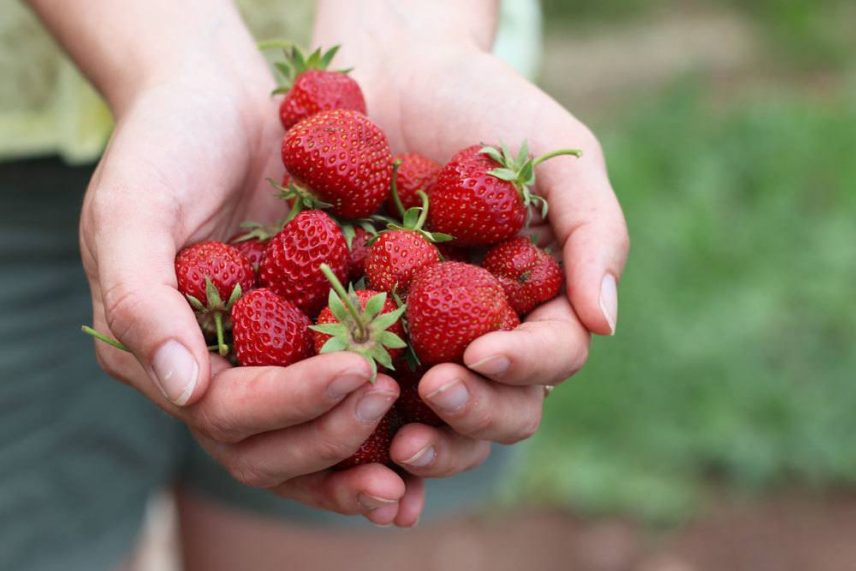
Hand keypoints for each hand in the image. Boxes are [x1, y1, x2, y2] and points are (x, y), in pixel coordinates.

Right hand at [79, 46, 420, 526]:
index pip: (225, 413)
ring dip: (361, 460)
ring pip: (310, 443)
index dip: (292, 404)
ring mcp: (267, 361)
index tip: (361, 370)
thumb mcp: (132, 209)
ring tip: (424, 455)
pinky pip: (346, 396)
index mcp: (167, 355)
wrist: (219, 96)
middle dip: (333, 437)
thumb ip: (141, 299)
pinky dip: (383, 426)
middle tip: (393, 398)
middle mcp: (216, 374)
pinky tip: (434, 427)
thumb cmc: (164, 143)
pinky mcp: (314, 335)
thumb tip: (181, 390)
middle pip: (270, 449)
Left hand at [314, 1, 628, 473]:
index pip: (551, 356)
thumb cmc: (486, 108)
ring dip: (430, 438)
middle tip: (436, 393)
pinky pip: (370, 389)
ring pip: (443, 417)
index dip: (525, 366)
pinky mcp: (365, 331)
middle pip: (503, 405)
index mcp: (541, 300)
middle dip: (477, 412)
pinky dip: (363, 420)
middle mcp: (488, 330)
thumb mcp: (559, 158)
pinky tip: (343, 426)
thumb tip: (606, 324)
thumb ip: (594, 234)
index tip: (484, 353)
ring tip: (395, 438)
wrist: (392, 72)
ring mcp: (426, 339)